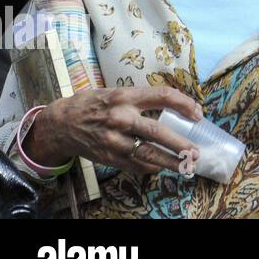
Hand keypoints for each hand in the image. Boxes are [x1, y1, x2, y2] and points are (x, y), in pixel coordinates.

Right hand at [27, 86, 202, 176]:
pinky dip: (150, 167)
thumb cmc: (93, 104)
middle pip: (157, 131)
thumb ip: (142, 99)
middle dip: (180, 143)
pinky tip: (161, 167)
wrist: (60, 124)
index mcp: (125, 96)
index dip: (184, 104)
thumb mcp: (116, 92)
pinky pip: (134, 164)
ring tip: (186, 165)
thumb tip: (176, 106)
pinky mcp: (107, 156)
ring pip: (147, 153)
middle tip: (196, 151)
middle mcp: (120, 118)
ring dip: (169, 161)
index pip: (162, 96)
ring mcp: (113, 140)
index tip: (197, 113)